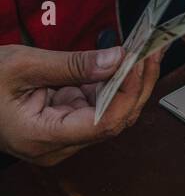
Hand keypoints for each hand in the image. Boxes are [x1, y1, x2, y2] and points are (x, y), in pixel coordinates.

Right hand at [0, 44, 159, 165]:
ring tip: (144, 51)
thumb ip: (72, 65)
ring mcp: (61, 138)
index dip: (128, 93)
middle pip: (113, 120)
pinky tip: (125, 62)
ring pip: (110, 113)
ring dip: (128, 83)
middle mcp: (56, 146)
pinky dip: (112, 84)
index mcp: (41, 137)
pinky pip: (96, 106)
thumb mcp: (21, 64)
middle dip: (137, 85)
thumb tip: (117, 60)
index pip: (104, 124)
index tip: (140, 61)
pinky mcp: (64, 124)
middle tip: (151, 50)